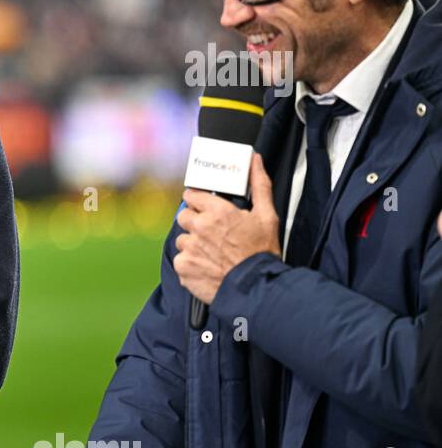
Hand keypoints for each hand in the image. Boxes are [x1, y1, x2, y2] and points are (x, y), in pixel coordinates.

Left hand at [173, 152, 280, 304]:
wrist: (256, 287)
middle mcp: (199, 227)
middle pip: (183, 216)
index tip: (202, 207)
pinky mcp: (183, 266)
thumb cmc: (262, 252)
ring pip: (182, 239)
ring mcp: (189, 247)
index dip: (197, 201)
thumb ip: (259, 184)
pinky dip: (190, 263)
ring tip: (212, 253)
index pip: (191, 195)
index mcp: (217, 211)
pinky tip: (207, 266)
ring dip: (193, 244)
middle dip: (194, 222)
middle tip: (211, 233)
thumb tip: (255, 160)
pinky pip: (180, 259)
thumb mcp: (267, 215)